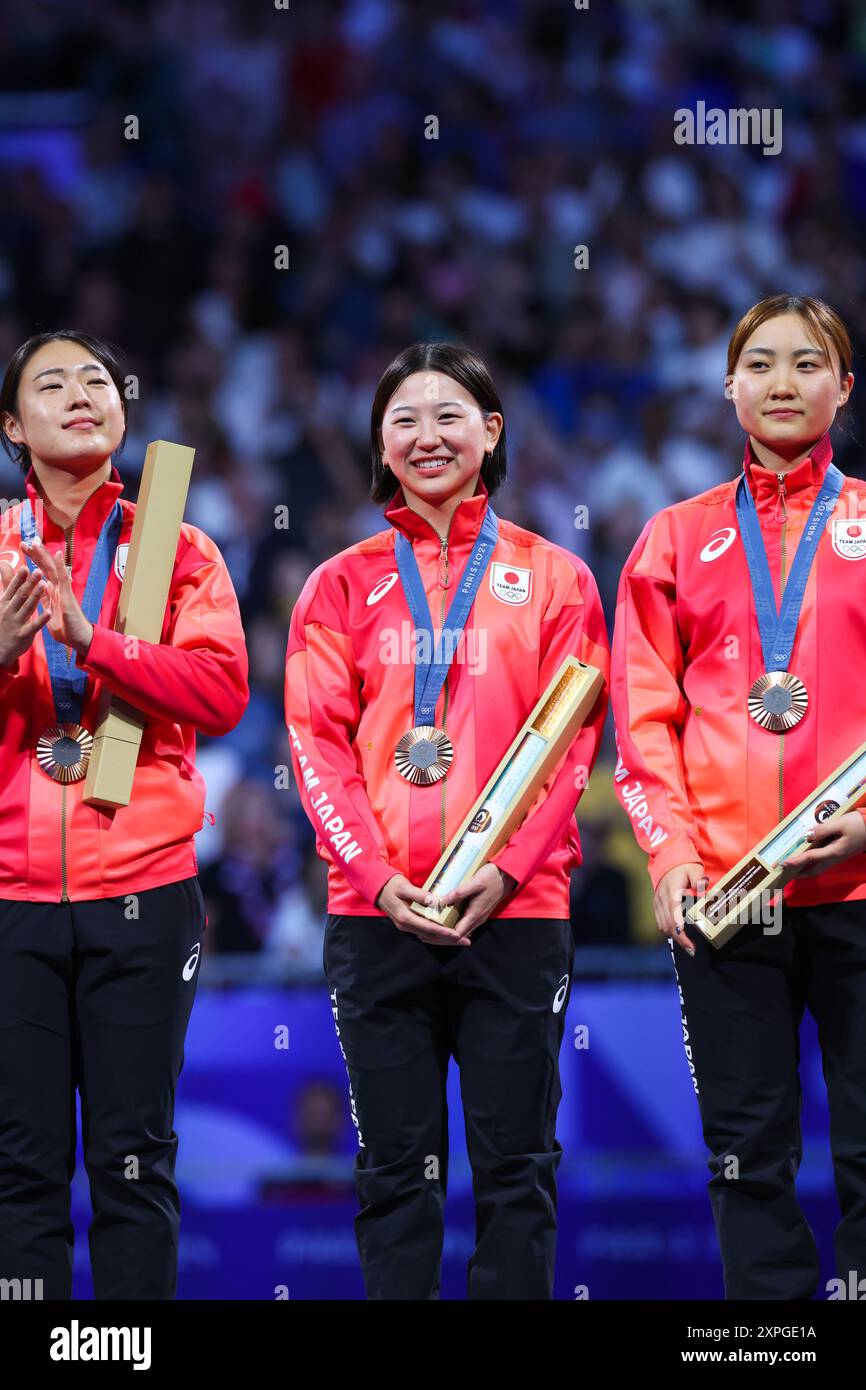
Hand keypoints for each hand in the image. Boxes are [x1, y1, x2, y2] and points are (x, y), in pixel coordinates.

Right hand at [0, 558, 49, 667]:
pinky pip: (34, 626)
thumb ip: (6, 586)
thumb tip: (4, 565)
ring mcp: (16, 623)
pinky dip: (42, 619)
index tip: (26, 567)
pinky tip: (50, 613)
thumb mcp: (1, 604)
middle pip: (21, 595)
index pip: (12, 588)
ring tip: (44, 585)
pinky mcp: (24, 634)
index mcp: (4, 603)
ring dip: (36, 596)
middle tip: (39, 571)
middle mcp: (9, 611)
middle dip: (29, 583)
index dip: (19, 578)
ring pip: (27, 607)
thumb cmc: (2, 623)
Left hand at [21, 537, 93, 655]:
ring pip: (52, 569)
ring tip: (36, 542)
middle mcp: (57, 588)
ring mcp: (63, 590)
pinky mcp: (67, 596)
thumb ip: (43, 601)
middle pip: (45, 567)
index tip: (23, 549)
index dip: (32, 560)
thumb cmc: (65, 628)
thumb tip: (36, 592)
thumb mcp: (48, 612)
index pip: (39, 572)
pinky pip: (63, 578)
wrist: (78, 639)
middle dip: (35, 554)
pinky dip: (60, 566)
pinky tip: (58, 554)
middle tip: (25, 541)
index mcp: (51, 591)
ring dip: (44, 555)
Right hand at [375, 873, 469, 946]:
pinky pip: (425, 931)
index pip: (428, 928)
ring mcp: (406, 926)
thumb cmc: (391, 885)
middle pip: (430, 936)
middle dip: (448, 940)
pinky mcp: (408, 923)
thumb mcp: (404, 887)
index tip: (457, 934)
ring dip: (444, 939)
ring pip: (428, 936)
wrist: (377, 888)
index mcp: (405, 917)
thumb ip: (418, 894)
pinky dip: (437, 933)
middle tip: (466, 941)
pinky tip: (446, 933)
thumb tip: (434, 901)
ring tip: (460, 939)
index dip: (443, 932)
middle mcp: (405, 925)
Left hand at [434, 864, 517, 939]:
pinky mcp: (479, 912)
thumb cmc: (491, 877)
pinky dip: (454, 925)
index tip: (428, 934)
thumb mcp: (474, 883)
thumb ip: (458, 893)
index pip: (457, 934)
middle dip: (441, 937)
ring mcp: (479, 917)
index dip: (442, 936)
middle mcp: (477, 919)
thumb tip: (441, 902)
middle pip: (458, 936)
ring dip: (447, 932)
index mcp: (475, 914)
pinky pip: (465, 924)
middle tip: (424, 935)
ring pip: (462, 931)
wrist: (507, 875)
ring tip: (432, 929)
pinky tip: (445, 920)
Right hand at [654, 862, 706, 956]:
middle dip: (680, 939)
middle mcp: (662, 899)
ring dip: (675, 938)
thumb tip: (704, 889)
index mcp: (671, 891)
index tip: (685, 937)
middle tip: (692, 950)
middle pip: (668, 923)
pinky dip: (669, 932)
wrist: (668, 860)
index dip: (678, 925)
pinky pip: (660, 923)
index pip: (673, 911)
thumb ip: (699, 880)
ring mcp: (657, 903)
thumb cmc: (684, 867)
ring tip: (688, 947)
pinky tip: (679, 938)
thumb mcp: (695, 870)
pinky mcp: (656, 906)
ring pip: (663, 926)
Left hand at [782, 812, 865, 879]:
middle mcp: (835, 857)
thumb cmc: (859, 824)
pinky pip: (825, 861)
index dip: (796, 861)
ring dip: (807, 868)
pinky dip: (814, 861)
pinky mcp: (841, 853)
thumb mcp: (840, 823)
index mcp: (834, 852)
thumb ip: (823, 829)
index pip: (810, 858)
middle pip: (815, 870)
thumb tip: (807, 836)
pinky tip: (809, 855)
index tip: (784, 863)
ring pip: (820, 867)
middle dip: (800, 873)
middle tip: (787, 871)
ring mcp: (839, 857)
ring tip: (794, 865)